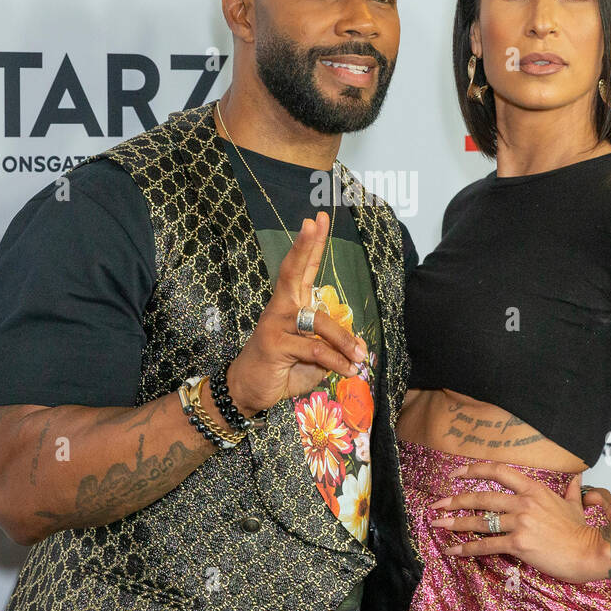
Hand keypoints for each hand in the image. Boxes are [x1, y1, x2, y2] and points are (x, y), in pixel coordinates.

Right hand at [226, 212, 367, 416]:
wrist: (250, 391)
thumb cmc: (284, 369)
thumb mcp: (316, 358)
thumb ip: (333, 346)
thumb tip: (358, 347)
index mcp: (291, 305)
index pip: (303, 269)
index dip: (311, 245)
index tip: (318, 218)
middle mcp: (282, 308)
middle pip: (293, 272)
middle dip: (305, 246)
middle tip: (313, 221)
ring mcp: (275, 325)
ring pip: (318, 323)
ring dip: (344, 340)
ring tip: (360, 357)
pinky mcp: (274, 345)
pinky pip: (314, 350)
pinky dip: (335, 361)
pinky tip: (348, 369)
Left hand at [428, 462, 610, 584]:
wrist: (590, 551)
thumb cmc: (582, 530)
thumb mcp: (574, 504)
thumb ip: (571, 488)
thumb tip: (576, 476)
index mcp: (533, 488)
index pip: (497, 471)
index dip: (473, 470)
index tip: (456, 473)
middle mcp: (523, 502)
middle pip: (481, 497)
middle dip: (455, 500)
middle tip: (437, 504)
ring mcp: (520, 522)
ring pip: (480, 521)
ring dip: (455, 523)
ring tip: (438, 525)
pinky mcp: (519, 543)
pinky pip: (486, 545)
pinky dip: (467, 547)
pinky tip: (453, 549)